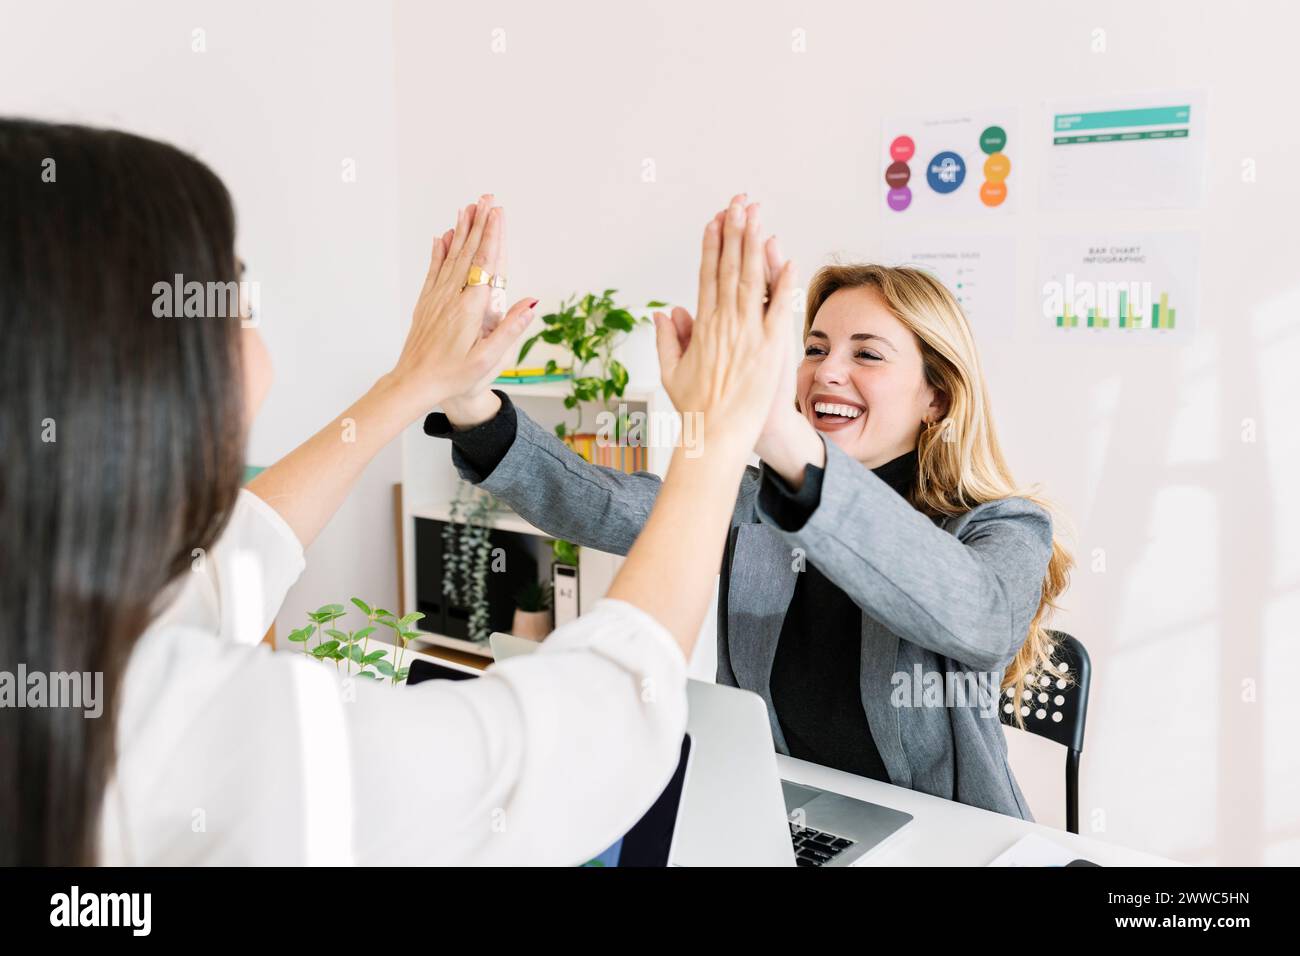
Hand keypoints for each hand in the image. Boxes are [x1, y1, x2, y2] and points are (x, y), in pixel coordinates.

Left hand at [385, 194, 537, 420]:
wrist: (413, 384)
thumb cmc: (452, 377)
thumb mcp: (487, 360)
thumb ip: (510, 329)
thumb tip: (531, 303)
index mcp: (469, 308)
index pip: (485, 263)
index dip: (493, 235)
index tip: (498, 213)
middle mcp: (451, 297)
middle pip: (468, 252)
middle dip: (479, 223)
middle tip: (487, 199)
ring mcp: (436, 298)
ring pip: (451, 256)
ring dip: (461, 230)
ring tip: (469, 208)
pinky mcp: (426, 303)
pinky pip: (434, 270)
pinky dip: (440, 251)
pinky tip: (442, 237)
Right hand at [653, 195, 796, 458]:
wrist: (717, 434)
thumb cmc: (696, 408)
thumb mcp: (671, 372)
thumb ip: (668, 339)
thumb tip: (665, 312)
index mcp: (702, 326)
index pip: (706, 275)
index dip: (711, 245)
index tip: (715, 221)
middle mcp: (724, 323)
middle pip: (729, 267)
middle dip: (734, 231)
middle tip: (739, 202)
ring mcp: (748, 333)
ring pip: (751, 278)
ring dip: (755, 244)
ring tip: (757, 216)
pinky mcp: (770, 347)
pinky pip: (778, 308)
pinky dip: (783, 282)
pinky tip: (788, 258)